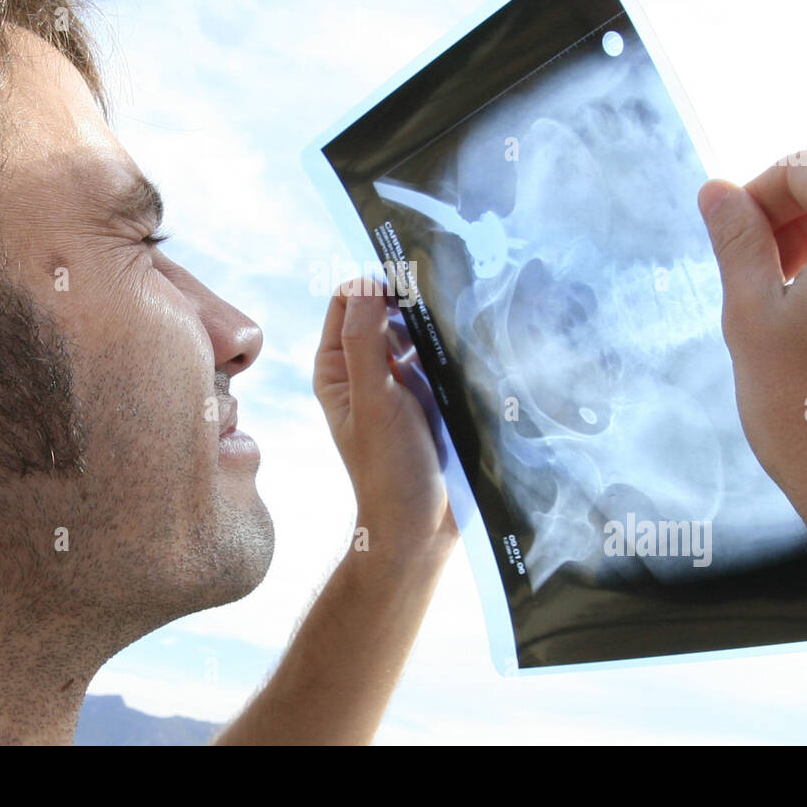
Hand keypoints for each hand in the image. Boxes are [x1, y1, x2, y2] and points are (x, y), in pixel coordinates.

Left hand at [313, 282, 457, 567]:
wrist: (419, 529)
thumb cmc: (389, 469)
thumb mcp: (374, 399)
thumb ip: (364, 341)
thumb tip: (364, 283)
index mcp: (336, 367)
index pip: (347, 299)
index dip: (374, 281)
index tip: (410, 277)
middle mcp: (362, 370)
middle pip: (382, 310)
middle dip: (408, 298)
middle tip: (441, 293)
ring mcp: (395, 384)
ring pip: (412, 332)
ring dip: (432, 323)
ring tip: (459, 319)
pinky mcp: (426, 398)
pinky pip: (435, 357)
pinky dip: (449, 347)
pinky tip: (470, 345)